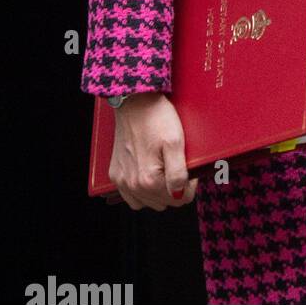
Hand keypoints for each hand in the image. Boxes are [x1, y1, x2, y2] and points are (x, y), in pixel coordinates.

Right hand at [105, 92, 197, 210]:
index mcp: (149, 180)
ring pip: (148, 202)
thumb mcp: (176, 142)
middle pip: (164, 202)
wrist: (135, 102)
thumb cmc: (157, 118)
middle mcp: (133, 185)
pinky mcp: (115, 174)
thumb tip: (180, 194)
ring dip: (158, 192)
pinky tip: (148, 175)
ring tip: (163, 169)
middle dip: (174, 188)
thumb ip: (178, 173)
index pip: (180, 199)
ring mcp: (122, 181)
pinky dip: (141, 191)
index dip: (190, 184)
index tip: (188, 166)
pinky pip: (130, 196)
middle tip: (176, 165)